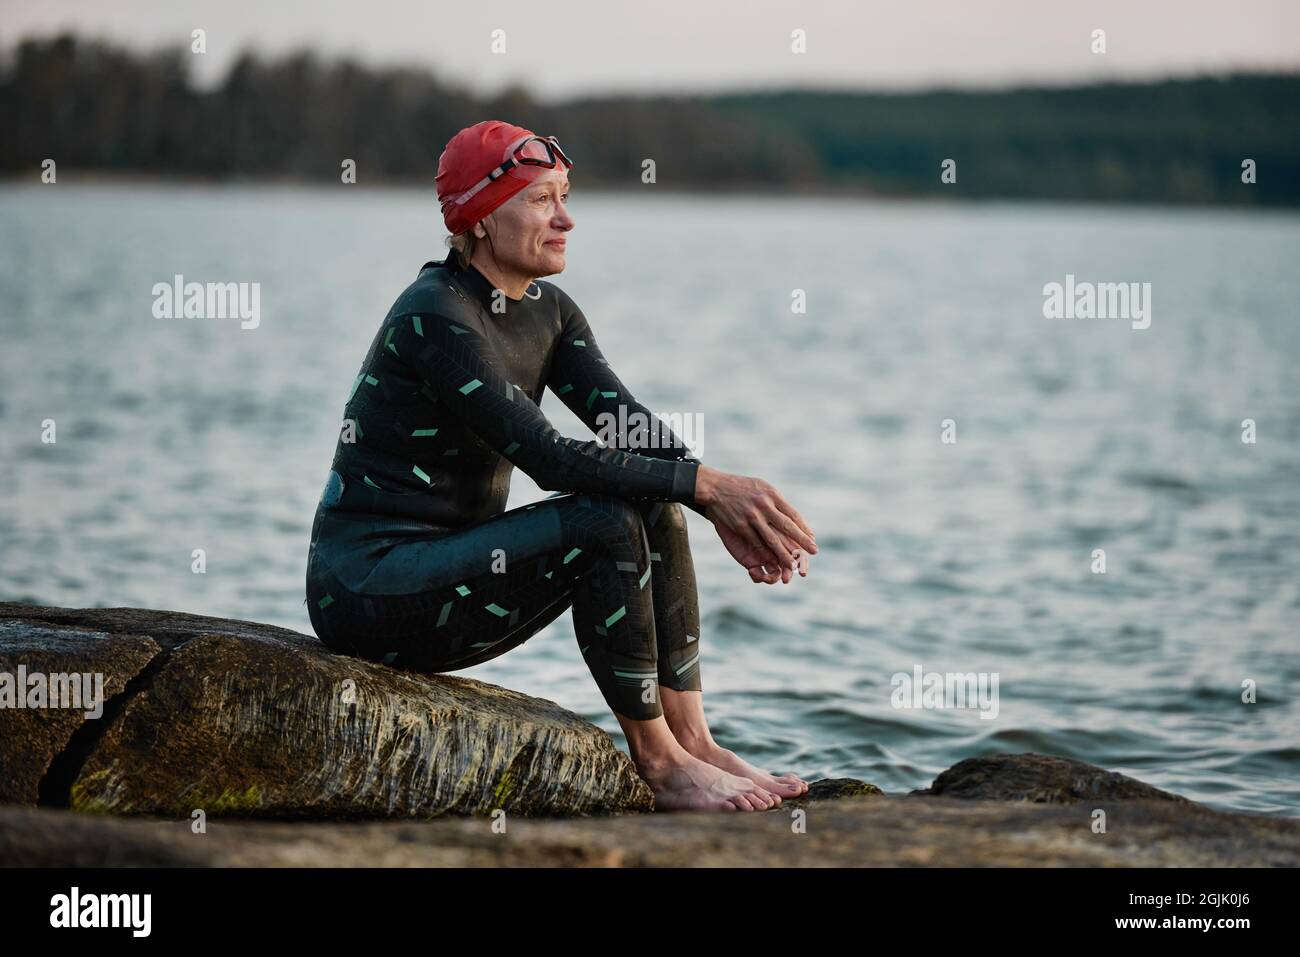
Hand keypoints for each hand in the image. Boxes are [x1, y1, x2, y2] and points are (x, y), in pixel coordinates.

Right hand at [694, 465, 816, 574]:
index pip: (793, 515)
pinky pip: (755, 542)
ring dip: (784, 553)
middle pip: (787, 526)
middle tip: (814, 551)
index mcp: (772, 495)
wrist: (715, 487)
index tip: (812, 539)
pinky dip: (765, 554)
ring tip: (794, 564)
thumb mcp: (762, 487)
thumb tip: (792, 516)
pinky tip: (772, 562)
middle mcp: (764, 505)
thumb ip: (776, 501)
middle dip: (802, 541)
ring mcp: (752, 516)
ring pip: (772, 539)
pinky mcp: (741, 526)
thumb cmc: (741, 487)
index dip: (803, 529)